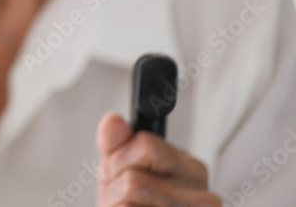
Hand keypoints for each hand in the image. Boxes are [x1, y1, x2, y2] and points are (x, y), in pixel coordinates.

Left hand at [96, 113, 221, 205]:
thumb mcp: (120, 172)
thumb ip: (116, 146)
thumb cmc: (132, 206)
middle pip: (133, 179)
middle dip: (114, 188)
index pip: (145, 145)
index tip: (120, 172)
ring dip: (115, 205)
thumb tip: (113, 121)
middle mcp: (205, 198)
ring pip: (130, 198)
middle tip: (122, 199)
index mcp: (192, 170)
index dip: (120, 160)